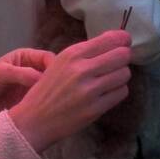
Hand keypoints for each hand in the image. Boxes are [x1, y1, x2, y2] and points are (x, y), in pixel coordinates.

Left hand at [0, 48, 53, 125]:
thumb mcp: (1, 73)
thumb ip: (22, 74)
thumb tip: (43, 79)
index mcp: (25, 58)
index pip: (47, 58)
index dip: (55, 66)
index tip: (60, 78)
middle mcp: (30, 71)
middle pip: (49, 74)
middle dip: (56, 82)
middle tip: (61, 94)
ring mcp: (28, 88)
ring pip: (46, 90)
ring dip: (51, 96)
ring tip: (57, 104)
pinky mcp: (26, 103)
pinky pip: (39, 103)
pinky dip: (44, 106)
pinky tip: (49, 112)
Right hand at [7, 30, 131, 151]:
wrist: (35, 119)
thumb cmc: (49, 87)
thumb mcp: (62, 62)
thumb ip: (87, 52)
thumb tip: (117, 41)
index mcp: (73, 54)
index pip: (111, 39)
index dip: (123, 40)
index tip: (124, 42)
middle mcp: (82, 69)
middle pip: (122, 56)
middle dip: (124, 58)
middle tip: (119, 62)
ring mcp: (89, 90)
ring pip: (124, 74)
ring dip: (121, 76)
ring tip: (111, 79)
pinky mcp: (95, 109)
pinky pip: (121, 93)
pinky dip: (118, 91)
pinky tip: (107, 92)